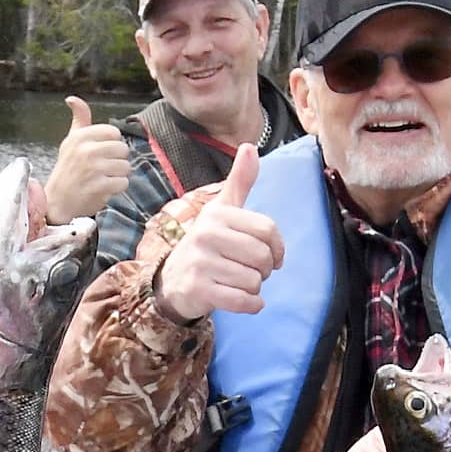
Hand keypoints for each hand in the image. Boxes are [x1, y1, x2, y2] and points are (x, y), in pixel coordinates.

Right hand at [42, 97, 130, 223]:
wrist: (57, 201)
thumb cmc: (67, 169)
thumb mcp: (70, 141)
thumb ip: (79, 119)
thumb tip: (72, 98)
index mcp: (80, 136)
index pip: (114, 132)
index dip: (112, 144)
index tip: (101, 153)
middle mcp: (86, 150)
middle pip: (123, 149)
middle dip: (117, 160)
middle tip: (103, 169)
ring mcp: (93, 169)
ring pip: (126, 167)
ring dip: (118, 175)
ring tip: (103, 179)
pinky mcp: (99, 186)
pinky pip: (123, 183)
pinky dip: (117, 188)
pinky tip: (104, 189)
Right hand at [152, 144, 284, 322]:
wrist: (173, 280)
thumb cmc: (207, 244)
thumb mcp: (222, 211)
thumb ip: (239, 182)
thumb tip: (249, 146)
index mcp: (217, 214)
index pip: (268, 231)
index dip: (277, 248)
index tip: (271, 256)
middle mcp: (206, 235)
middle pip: (262, 257)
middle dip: (264, 270)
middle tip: (252, 271)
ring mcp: (201, 263)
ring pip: (254, 281)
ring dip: (254, 288)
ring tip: (239, 282)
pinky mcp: (199, 290)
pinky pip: (243, 301)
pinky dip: (251, 305)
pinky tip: (244, 300)